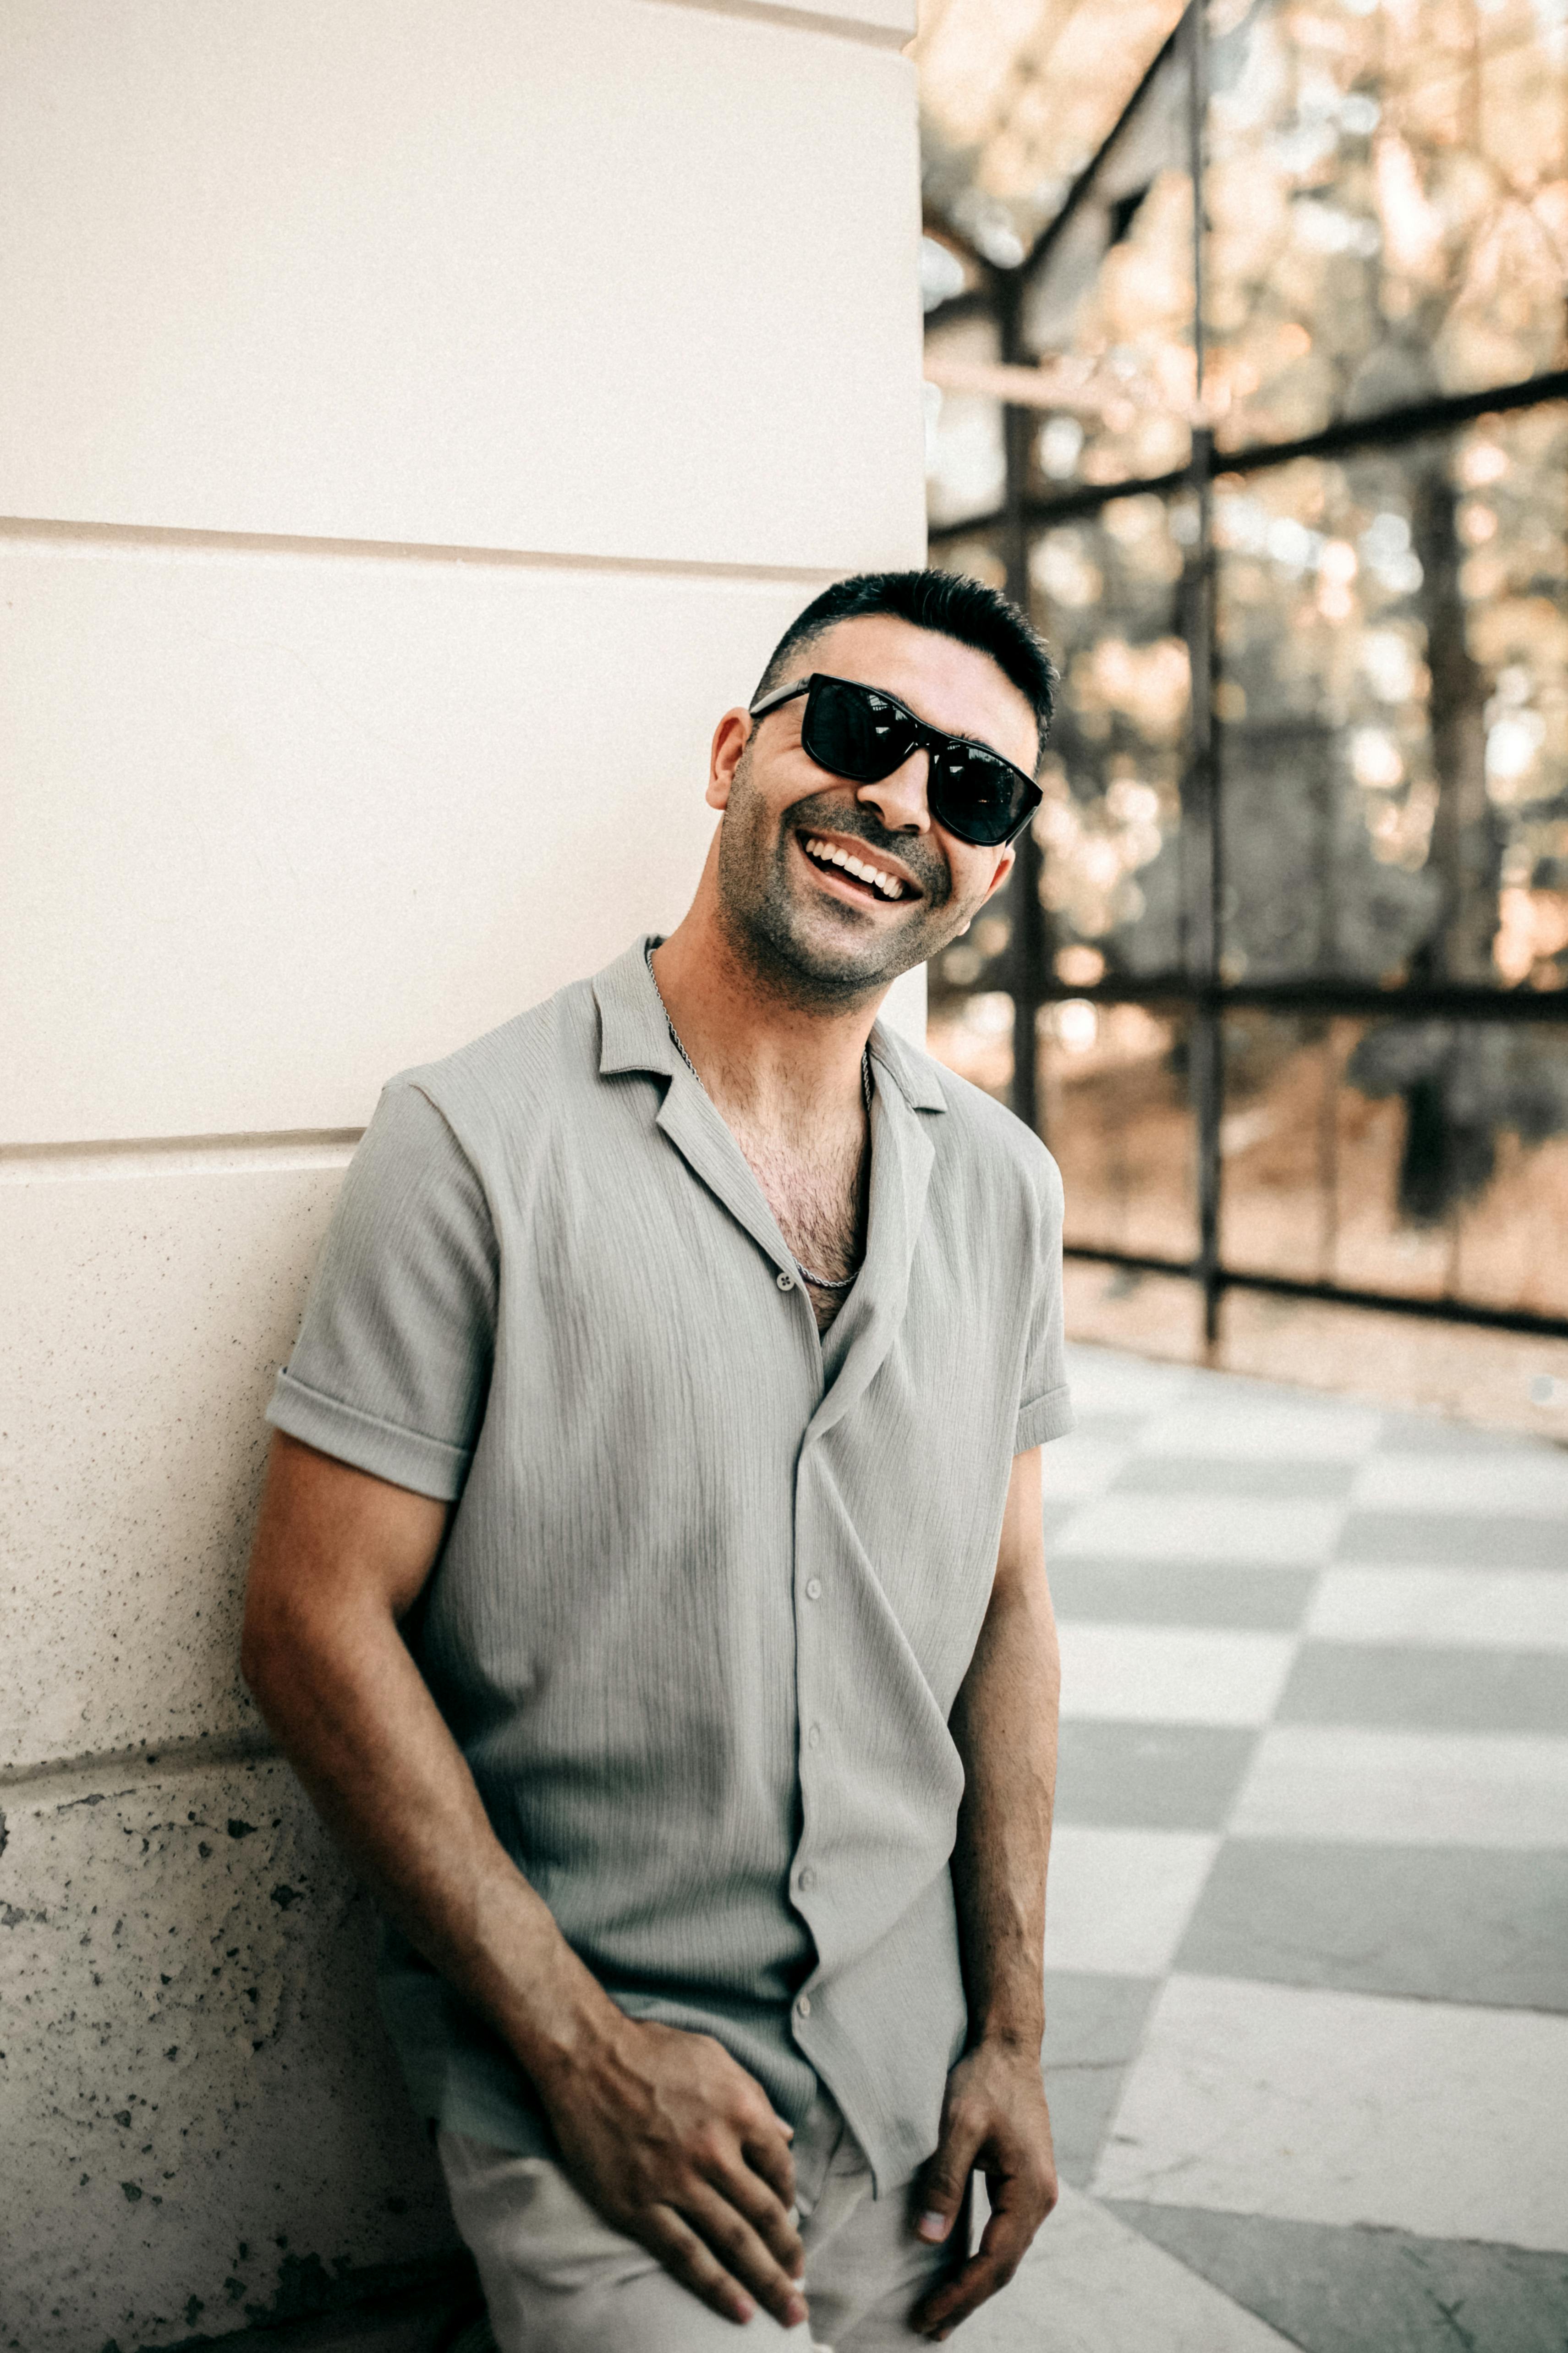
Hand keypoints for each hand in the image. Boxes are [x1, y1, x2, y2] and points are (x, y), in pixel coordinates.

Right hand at [537, 2014, 808, 2329]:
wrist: (587, 2055)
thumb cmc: (653, 2051)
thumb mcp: (716, 2058)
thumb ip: (754, 2099)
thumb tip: (786, 2135)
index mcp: (741, 2110)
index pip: (781, 2169)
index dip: (790, 2200)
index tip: (789, 2221)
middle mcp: (716, 2150)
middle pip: (766, 2216)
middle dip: (789, 2257)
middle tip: (801, 2289)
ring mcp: (677, 2181)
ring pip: (734, 2243)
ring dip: (766, 2281)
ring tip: (787, 2312)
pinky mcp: (640, 2205)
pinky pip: (686, 2255)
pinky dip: (716, 2287)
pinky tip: (740, 2309)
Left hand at [908, 2041, 1058, 2340]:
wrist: (1009, 2044)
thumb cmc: (984, 2079)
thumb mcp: (958, 2125)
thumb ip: (945, 2181)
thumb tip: (927, 2238)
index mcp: (1030, 2190)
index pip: (993, 2261)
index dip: (959, 2294)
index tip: (925, 2316)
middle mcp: (1040, 2198)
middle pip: (1003, 2267)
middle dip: (966, 2300)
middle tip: (927, 2328)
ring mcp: (1035, 2192)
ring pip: (1005, 2254)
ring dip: (974, 2285)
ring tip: (940, 2313)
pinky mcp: (1023, 2183)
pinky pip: (1005, 2235)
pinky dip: (982, 2259)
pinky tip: (961, 2270)